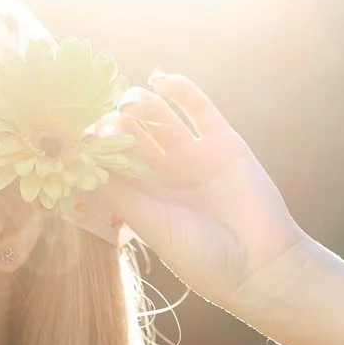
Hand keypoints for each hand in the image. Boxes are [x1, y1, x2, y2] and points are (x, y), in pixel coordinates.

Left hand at [75, 72, 314, 315]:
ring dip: (141, 104)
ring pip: (161, 118)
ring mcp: (195, 155)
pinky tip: (162, 80)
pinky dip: (181, 91)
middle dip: (117, 124)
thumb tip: (85, 164)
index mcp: (146, 197)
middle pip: (134, 136)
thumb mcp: (152, 225)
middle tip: (109, 121)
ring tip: (130, 102)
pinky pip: (199, 109)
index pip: (114, 162)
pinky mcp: (224, 142)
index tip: (85, 140)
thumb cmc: (200, 256)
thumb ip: (120, 194)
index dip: (99, 147)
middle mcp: (167, 174)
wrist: (258, 264)